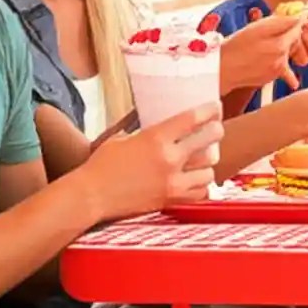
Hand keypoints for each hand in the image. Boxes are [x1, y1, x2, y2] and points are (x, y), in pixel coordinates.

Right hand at [79, 101, 224, 220]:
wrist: (91, 196)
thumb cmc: (102, 165)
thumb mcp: (122, 137)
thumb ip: (145, 132)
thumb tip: (158, 125)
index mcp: (156, 138)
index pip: (193, 119)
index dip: (209, 110)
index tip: (215, 107)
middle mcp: (169, 159)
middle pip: (210, 140)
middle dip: (216, 131)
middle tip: (215, 130)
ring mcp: (172, 181)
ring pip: (210, 169)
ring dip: (208, 163)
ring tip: (203, 159)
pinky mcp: (170, 199)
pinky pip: (200, 193)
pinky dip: (201, 186)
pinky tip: (195, 180)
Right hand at [219, 11, 303, 91]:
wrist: (222, 69)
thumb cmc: (236, 46)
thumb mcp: (257, 28)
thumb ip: (280, 22)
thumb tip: (298, 18)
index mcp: (280, 46)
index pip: (297, 29)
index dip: (296, 20)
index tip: (295, 16)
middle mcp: (282, 60)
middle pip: (294, 42)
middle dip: (288, 34)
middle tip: (274, 28)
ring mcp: (277, 71)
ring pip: (287, 53)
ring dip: (282, 47)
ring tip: (265, 44)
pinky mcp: (270, 78)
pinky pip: (281, 67)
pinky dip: (278, 61)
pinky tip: (273, 61)